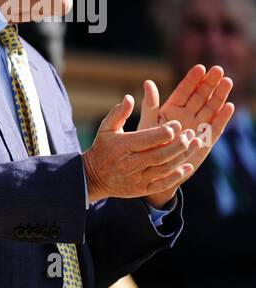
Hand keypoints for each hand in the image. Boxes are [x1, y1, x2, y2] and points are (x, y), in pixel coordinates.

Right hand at [82, 96, 202, 203]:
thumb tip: (129, 97)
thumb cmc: (103, 148)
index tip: (177, 124)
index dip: (168, 130)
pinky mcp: (141, 190)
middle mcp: (130, 163)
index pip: (151, 138)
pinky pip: (163, 184)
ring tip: (195, 144)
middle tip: (190, 134)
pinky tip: (187, 166)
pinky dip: (177, 175)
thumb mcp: (106, 129)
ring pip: (165, 168)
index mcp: (123, 146)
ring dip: (183, 156)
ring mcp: (136, 178)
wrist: (92, 178)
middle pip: (161, 154)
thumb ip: (118, 113)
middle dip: (180, 143)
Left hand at [139, 65, 234, 204]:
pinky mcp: (205, 140)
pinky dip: (222, 117)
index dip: (192, 80)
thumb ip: (150, 104)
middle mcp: (186, 116)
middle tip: (218, 70)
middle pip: (200, 96)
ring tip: (227, 81)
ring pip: (210, 108)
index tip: (200, 67)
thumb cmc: (147, 147)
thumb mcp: (147, 123)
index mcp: (171, 110)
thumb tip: (147, 82)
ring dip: (219, 96)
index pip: (183, 91)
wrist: (154, 171)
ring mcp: (197, 127)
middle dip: (209, 83)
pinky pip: (215, 127)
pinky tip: (230, 106)